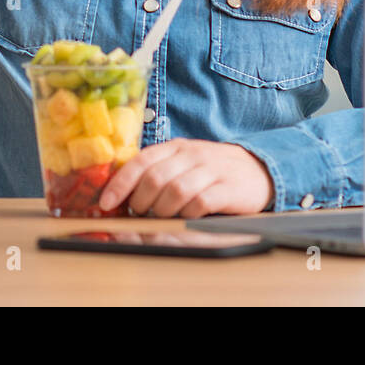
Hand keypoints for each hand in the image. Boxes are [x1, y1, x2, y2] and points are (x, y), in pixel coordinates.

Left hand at [97, 139, 274, 217]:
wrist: (258, 169)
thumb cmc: (212, 170)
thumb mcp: (183, 162)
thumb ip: (158, 171)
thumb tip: (122, 196)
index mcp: (175, 147)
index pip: (140, 161)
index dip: (120, 183)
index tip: (106, 203)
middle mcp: (192, 154)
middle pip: (155, 178)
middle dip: (141, 202)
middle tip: (140, 214)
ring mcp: (211, 170)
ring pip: (176, 191)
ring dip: (163, 210)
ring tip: (163, 217)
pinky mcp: (229, 188)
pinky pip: (201, 203)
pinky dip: (188, 214)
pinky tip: (187, 217)